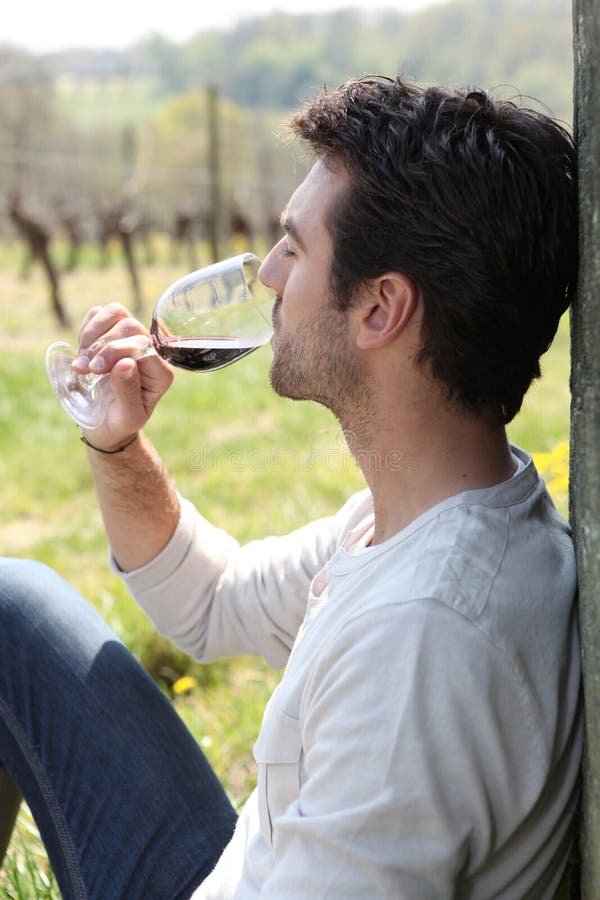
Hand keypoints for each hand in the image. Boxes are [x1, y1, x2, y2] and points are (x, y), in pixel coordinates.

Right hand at [73, 304, 173, 448]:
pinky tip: (81, 352)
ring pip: (116, 312)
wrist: (104, 424)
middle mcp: (150, 351)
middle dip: (102, 345)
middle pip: (129, 325)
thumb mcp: (127, 417)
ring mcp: (130, 339)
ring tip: (82, 361)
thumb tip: (125, 363)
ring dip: (93, 334)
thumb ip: (128, 392)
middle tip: (85, 369)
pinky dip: (86, 329)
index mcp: (160, 371)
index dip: (116, 350)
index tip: (95, 370)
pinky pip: (99, 314)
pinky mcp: (110, 334)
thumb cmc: (120, 423)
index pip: (143, 344)